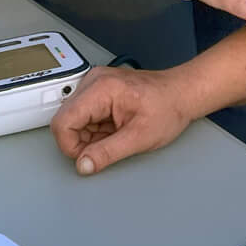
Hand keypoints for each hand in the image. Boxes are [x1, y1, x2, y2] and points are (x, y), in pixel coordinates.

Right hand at [51, 67, 196, 175]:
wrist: (183, 93)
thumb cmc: (168, 107)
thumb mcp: (139, 137)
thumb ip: (107, 153)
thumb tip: (83, 165)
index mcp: (101, 88)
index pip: (63, 122)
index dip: (70, 146)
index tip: (87, 157)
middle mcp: (94, 81)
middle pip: (66, 120)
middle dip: (82, 141)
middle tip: (109, 144)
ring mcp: (95, 84)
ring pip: (73, 120)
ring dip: (90, 135)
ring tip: (116, 133)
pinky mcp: (98, 90)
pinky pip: (84, 115)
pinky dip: (96, 128)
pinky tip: (115, 127)